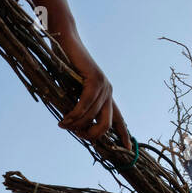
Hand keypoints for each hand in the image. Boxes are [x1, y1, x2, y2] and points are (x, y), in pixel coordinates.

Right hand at [55, 28, 129, 146]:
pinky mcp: (95, 80)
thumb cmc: (65, 67)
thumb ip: (77, 107)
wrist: (66, 41)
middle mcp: (108, 92)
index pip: (119, 119)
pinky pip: (86, 105)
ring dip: (76, 124)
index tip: (128, 151)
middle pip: (106, 125)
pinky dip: (74, 114)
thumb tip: (75, 127)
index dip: (124, 135)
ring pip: (92, 116)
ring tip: (63, 125)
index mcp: (106, 96)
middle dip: (91, 135)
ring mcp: (103, 85)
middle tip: (76, 135)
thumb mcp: (72, 91)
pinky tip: (65, 119)